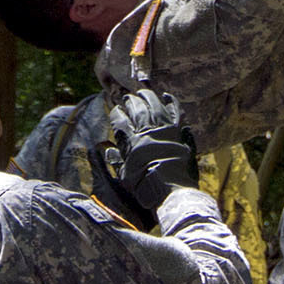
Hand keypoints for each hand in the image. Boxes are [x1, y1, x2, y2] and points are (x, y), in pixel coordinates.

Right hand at [106, 88, 199, 213]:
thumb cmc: (145, 186)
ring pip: (155, 106)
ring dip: (147, 97)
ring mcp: (165, 131)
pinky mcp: (179, 133)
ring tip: (142, 92)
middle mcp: (148, 133)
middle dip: (130, 101)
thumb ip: (115, 159)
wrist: (171, 191)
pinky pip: (176, 113)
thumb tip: (105, 148)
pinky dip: (172, 103)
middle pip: (137, 109)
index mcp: (132, 143)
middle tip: (127, 98)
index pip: (121, 121)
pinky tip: (166, 96)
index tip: (116, 110)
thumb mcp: (125, 176)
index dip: (117, 113)